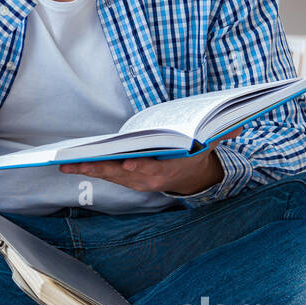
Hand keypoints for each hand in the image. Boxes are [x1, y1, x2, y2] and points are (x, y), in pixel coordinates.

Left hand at [58, 126, 243, 194]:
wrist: (189, 176)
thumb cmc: (194, 152)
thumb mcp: (210, 143)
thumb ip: (222, 133)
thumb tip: (240, 123)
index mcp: (167, 170)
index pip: (151, 169)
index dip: (139, 167)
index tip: (127, 164)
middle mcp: (147, 179)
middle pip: (122, 173)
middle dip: (101, 167)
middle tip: (80, 162)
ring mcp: (134, 181)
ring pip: (108, 175)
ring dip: (87, 169)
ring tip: (65, 164)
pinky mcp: (123, 179)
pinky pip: (103, 174)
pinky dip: (86, 169)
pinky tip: (68, 164)